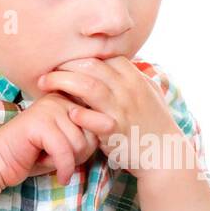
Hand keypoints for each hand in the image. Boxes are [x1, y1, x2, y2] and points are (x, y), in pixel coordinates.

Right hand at [0, 90, 114, 188]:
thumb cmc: (34, 155)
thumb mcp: (67, 144)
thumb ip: (88, 134)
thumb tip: (113, 124)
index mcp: (67, 99)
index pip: (98, 122)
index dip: (91, 145)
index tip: (75, 155)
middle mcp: (58, 99)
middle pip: (92, 132)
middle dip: (82, 154)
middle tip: (65, 162)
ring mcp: (47, 109)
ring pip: (80, 142)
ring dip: (71, 162)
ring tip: (56, 164)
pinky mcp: (38, 123)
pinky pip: (65, 150)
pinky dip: (64, 168)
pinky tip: (60, 176)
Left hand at [36, 57, 193, 179]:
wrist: (165, 154)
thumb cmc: (156, 124)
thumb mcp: (150, 93)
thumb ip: (134, 77)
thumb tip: (120, 64)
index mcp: (134, 77)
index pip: (103, 56)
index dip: (80, 57)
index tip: (64, 63)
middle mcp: (128, 89)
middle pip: (90, 65)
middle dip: (64, 66)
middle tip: (46, 72)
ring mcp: (121, 109)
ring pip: (87, 86)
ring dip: (62, 82)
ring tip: (44, 84)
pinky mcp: (115, 131)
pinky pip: (94, 119)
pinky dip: (80, 114)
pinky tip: (69, 112)